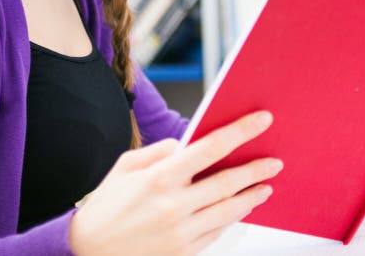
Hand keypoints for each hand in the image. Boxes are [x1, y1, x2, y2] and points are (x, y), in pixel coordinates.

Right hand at [69, 111, 282, 255]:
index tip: (261, 121)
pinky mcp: (184, 252)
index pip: (210, 148)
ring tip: (266, 185)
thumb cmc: (106, 205)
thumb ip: (161, 152)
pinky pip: (216, 231)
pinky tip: (241, 207)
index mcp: (160, 177)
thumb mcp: (126, 166)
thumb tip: (188, 145)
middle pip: (227, 181)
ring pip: (228, 210)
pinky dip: (233, 217)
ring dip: (251, 196)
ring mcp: (181, 232)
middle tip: (275, 161)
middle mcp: (174, 205)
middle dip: (255, 168)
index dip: (240, 132)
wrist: (88, 252)